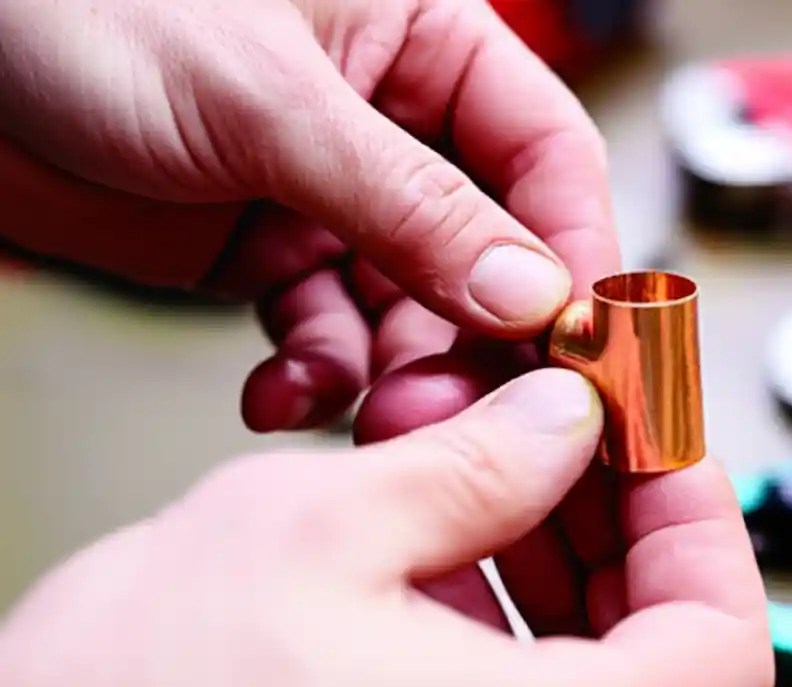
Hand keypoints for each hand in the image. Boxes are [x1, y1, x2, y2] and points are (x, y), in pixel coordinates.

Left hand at [0, 0, 619, 430]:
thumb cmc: (82, 4)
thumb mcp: (266, 100)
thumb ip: (409, 204)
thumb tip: (529, 290)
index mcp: (423, 38)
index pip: (544, 153)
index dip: (573, 250)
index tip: (582, 341)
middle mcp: (393, 121)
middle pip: (490, 250)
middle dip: (478, 338)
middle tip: (464, 405)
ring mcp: (333, 194)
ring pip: (413, 308)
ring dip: (397, 373)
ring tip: (370, 414)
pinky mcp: (271, 252)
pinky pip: (327, 333)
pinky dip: (314, 378)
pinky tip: (282, 397)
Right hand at [0, 370, 772, 686]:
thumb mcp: (309, 535)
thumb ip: (469, 467)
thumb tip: (559, 423)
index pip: (722, 646)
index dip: (700, 524)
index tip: (655, 442)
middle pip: (662, 654)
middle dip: (620, 524)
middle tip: (575, 433)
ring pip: (587, 673)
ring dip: (557, 559)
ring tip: (496, 465)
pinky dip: (497, 617)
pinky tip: (440, 542)